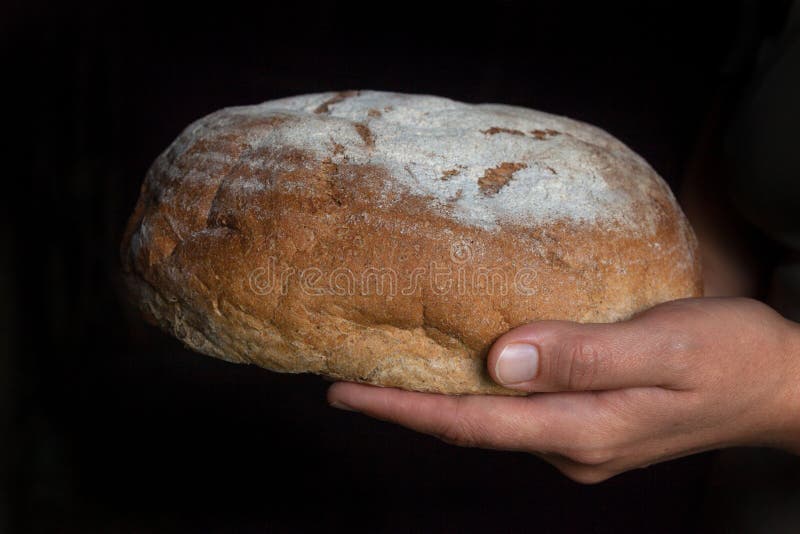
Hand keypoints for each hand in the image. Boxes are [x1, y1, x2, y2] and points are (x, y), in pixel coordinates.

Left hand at [327, 297, 799, 482]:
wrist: (781, 383)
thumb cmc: (730, 355)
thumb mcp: (662, 346)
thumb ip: (581, 355)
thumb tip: (500, 360)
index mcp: (583, 430)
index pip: (472, 424)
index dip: (404, 409)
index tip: (345, 392)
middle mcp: (572, 444)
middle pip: (472, 427)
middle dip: (407, 405)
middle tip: (348, 378)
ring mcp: (581, 439)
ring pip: (494, 419)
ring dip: (440, 397)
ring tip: (389, 368)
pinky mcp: (590, 422)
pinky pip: (521, 408)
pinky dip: (482, 390)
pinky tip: (465, 364)